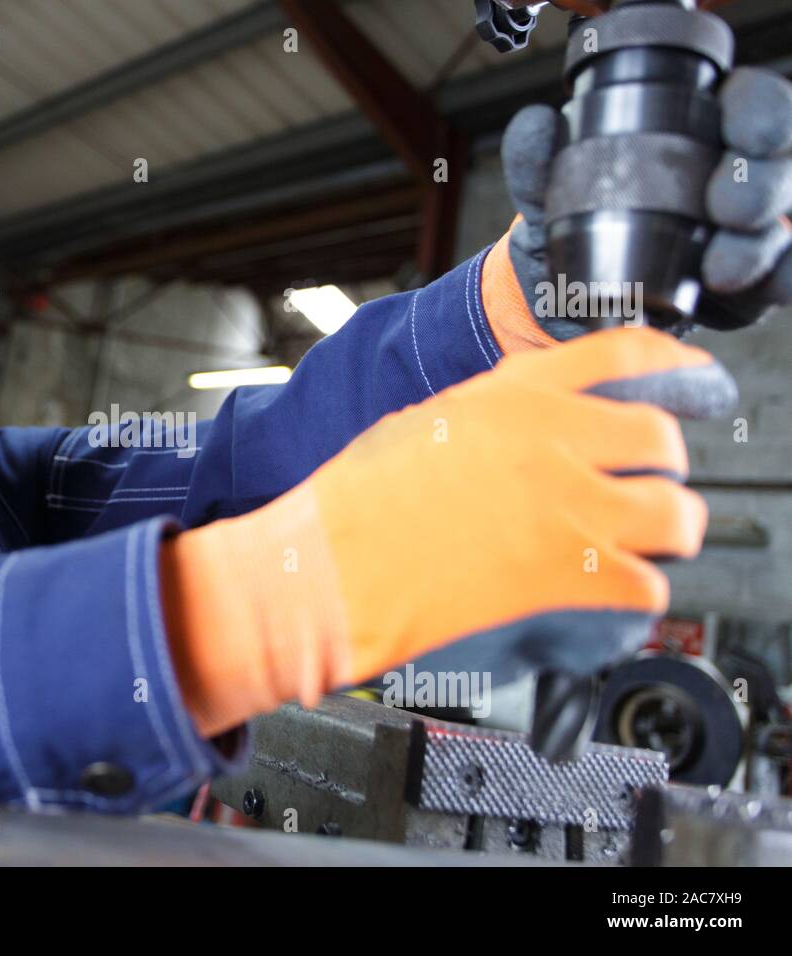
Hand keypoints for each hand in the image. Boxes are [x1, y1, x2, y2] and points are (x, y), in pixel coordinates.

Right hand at [162, 328, 735, 736]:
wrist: (325, 570)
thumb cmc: (353, 503)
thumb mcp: (426, 424)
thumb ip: (496, 414)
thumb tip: (539, 427)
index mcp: (511, 396)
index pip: (624, 355)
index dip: (671, 364)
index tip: (686, 379)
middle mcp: (549, 443)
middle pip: (662, 438)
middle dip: (662, 464)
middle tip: (645, 483)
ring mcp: (563, 511)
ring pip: (676, 515)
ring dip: (666, 529)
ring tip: (640, 542)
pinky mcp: (560, 579)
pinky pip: (646, 586)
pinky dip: (638, 593)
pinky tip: (611, 591)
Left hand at [502, 66, 791, 337]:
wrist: (566, 295)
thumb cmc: (575, 222)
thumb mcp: (548, 190)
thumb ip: (538, 158)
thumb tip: (535, 124)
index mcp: (704, 132)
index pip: (755, 104)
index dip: (759, 109)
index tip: (738, 128)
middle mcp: (741, 176)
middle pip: (780, 167)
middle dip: (761, 184)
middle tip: (726, 209)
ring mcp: (752, 231)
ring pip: (782, 229)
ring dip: (759, 246)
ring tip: (719, 269)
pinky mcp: (751, 284)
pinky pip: (780, 280)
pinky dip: (770, 285)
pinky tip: (736, 290)